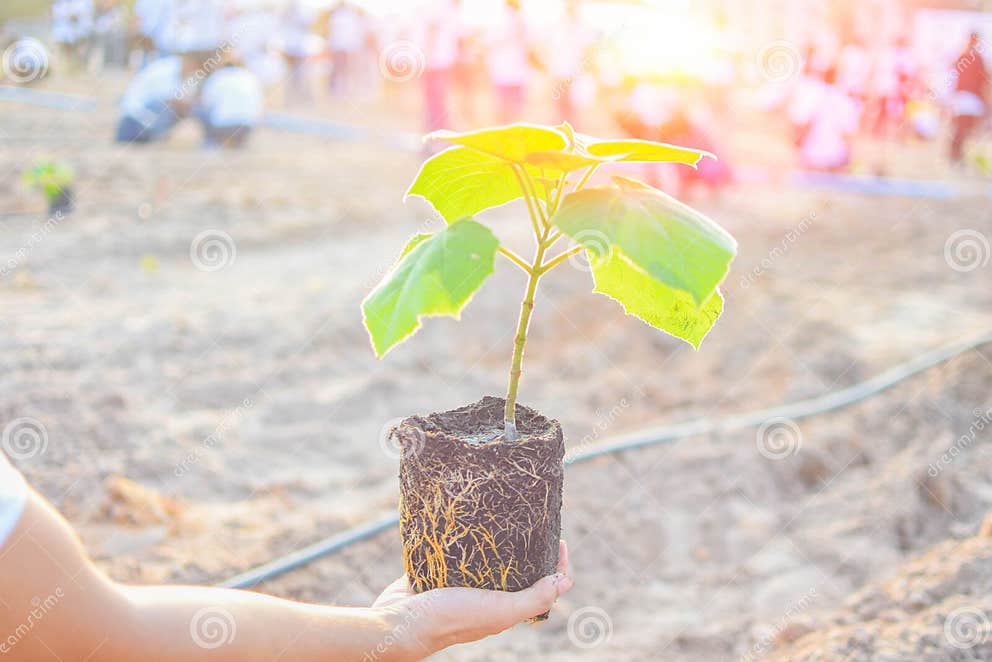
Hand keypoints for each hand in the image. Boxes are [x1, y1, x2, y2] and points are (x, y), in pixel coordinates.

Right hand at [372, 540, 571, 659]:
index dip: (554, 565)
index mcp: (504, 609)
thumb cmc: (452, 618)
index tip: (558, 539)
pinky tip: (467, 524)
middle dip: (527, 550)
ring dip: (495, 543)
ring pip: (486, 562)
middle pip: (516, 573)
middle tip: (532, 523)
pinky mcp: (438, 574)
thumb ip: (532, 599)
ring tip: (504, 518)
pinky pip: (455, 555)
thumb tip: (565, 582)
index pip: (540, 587)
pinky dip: (463, 541)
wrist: (400, 622)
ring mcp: (462, 587)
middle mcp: (486, 599)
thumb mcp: (499, 610)